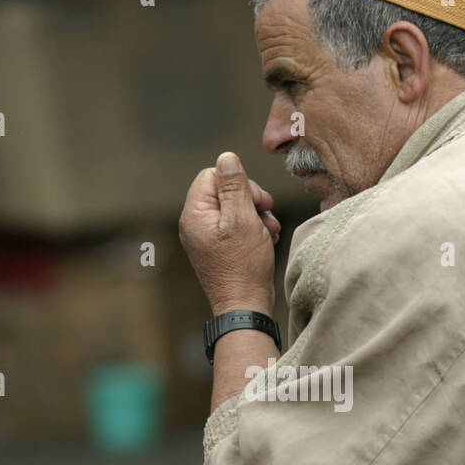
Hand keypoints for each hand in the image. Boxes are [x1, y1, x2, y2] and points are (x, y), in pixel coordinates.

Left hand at [179, 152, 278, 315]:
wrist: (244, 306)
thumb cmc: (243, 266)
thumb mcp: (242, 219)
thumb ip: (234, 186)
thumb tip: (226, 157)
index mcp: (194, 214)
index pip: (213, 175)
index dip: (240, 182)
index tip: (259, 201)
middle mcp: (195, 224)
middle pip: (224, 190)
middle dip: (250, 200)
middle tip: (267, 214)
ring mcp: (205, 237)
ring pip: (233, 208)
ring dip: (255, 215)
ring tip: (270, 232)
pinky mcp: (217, 248)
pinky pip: (234, 226)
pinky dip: (252, 229)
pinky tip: (266, 240)